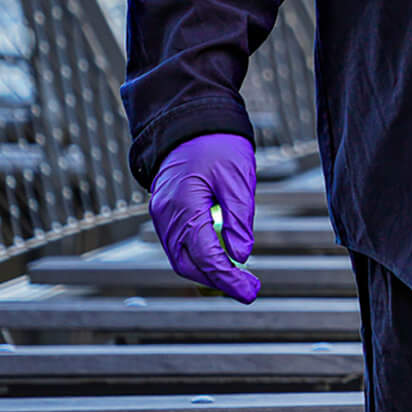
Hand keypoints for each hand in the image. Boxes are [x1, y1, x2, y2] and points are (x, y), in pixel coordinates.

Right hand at [148, 133, 262, 301]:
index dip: (228, 278)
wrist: (190, 120)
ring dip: (207, 272)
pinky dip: (198, 256)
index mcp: (183, 206)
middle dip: (217, 281)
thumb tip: (240, 256)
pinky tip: (222, 258)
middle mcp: (165, 215)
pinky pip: (178, 244)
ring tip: (238, 279)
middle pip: (188, 264)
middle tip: (248, 290)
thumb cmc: (217, 144)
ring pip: (181, 257)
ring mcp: (161, 214)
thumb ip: (238, 217)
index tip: (250, 291)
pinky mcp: (165, 212)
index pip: (206, 255)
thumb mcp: (237, 176)